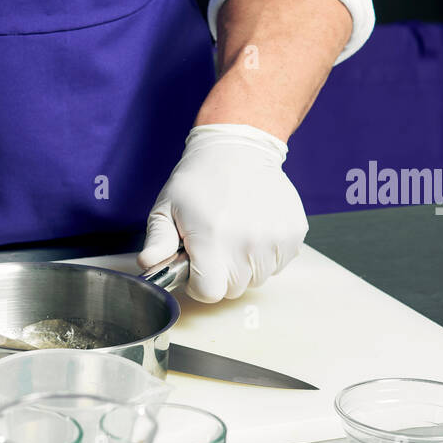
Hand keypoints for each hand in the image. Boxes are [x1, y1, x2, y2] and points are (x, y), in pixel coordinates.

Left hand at [137, 124, 307, 301]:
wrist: (239, 149)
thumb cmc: (198, 180)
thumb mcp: (166, 208)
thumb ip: (157, 241)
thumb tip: (148, 264)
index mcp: (212, 240)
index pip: (209, 292)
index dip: (199, 284)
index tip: (197, 266)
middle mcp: (247, 243)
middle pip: (234, 288)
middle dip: (221, 273)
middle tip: (215, 244)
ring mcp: (275, 239)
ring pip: (258, 278)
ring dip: (245, 264)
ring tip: (235, 233)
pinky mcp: (294, 234)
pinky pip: (279, 263)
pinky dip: (266, 253)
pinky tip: (255, 228)